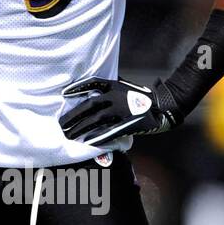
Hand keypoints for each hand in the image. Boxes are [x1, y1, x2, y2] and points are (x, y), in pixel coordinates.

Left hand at [59, 76, 177, 145]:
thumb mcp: (124, 87)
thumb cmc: (140, 98)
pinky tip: (87, 142)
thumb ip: (109, 89)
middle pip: (90, 105)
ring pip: (97, 120)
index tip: (64, 93)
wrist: (162, 108)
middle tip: (62, 124)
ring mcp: (122, 111)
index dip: (78, 87)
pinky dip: (98, 136)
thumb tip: (90, 92)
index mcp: (115, 86)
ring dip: (82, 128)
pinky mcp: (128, 124)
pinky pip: (109, 131)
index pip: (93, 83)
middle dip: (74, 115)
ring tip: (70, 134)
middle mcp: (117, 96)